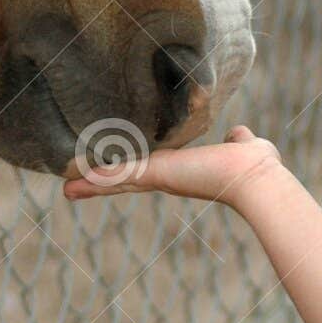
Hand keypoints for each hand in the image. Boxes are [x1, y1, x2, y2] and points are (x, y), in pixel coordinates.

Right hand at [63, 124, 282, 208]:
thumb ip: (236, 138)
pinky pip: (121, 175)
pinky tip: (75, 182)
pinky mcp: (159, 174)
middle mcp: (168, 177)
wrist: (256, 177)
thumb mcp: (242, 144)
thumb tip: (237, 134)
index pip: (145, 170)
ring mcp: (161, 178)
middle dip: (97, 183)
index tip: (105, 172)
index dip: (124, 170)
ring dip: (91, 184)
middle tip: (71, 188)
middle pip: (123, 180)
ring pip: (117, 180)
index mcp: (181, 170)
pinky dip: (99, 178)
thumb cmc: (255, 164)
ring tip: (66, 188)